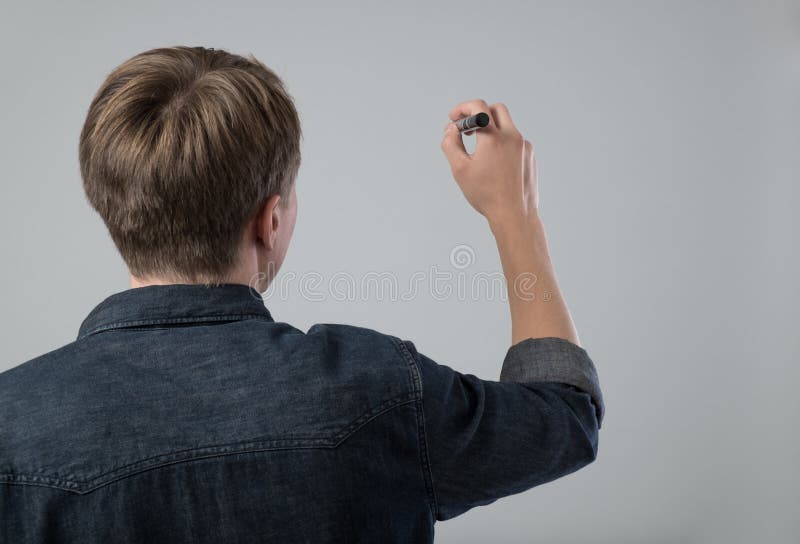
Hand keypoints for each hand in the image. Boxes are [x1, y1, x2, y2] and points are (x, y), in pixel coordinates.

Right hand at [440, 99, 537, 224]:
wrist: (514, 214)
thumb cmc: (485, 194)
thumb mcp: (460, 170)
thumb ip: (450, 144)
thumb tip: (451, 129)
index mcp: (493, 137)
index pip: (478, 106)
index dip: (462, 108)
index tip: (453, 119)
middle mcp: (512, 136)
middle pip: (496, 109)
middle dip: (478, 113)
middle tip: (467, 130)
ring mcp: (524, 146)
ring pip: (506, 125)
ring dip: (491, 129)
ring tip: (479, 149)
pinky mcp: (529, 155)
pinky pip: (514, 141)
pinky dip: (502, 143)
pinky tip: (494, 163)